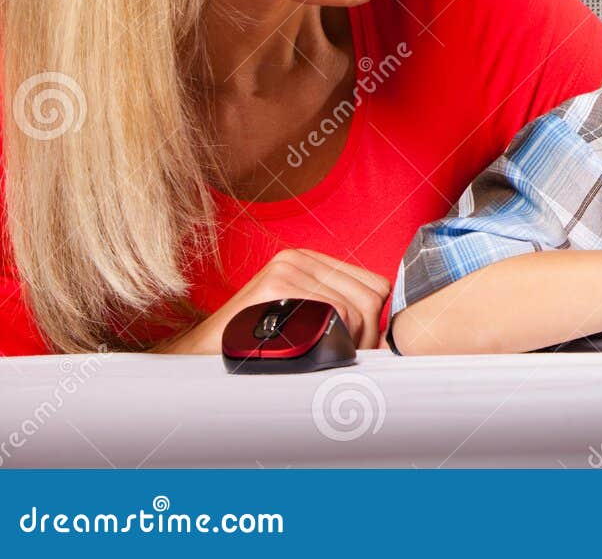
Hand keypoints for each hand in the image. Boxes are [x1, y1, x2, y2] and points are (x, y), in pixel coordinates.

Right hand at [155, 249, 390, 353]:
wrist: (195, 356)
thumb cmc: (252, 347)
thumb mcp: (299, 323)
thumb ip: (337, 318)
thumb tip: (386, 340)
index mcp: (310, 262)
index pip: (374, 286)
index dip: (374, 323)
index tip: (359, 349)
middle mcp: (299, 258)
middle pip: (370, 297)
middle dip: (368, 337)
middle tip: (348, 362)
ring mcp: (286, 269)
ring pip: (354, 309)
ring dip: (350, 344)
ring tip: (326, 362)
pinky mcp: (274, 286)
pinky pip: (332, 314)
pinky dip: (329, 341)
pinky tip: (308, 354)